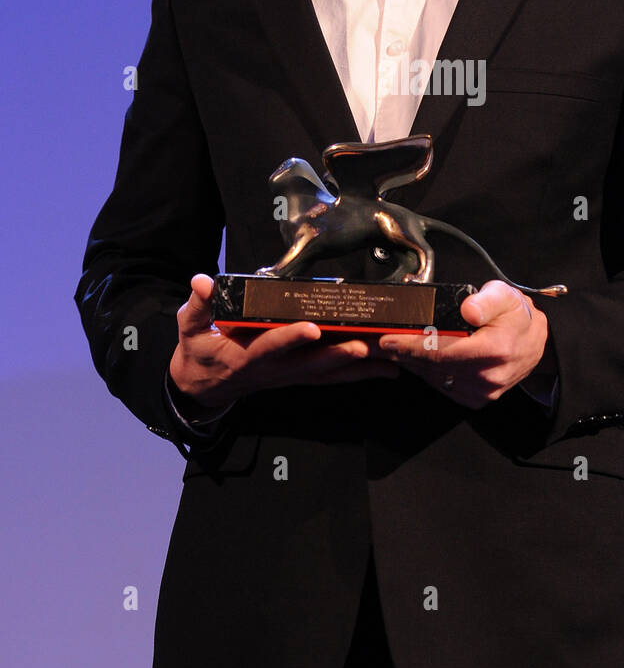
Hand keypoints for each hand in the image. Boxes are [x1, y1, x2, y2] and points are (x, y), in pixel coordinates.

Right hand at [168, 273, 399, 409]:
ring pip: (327, 373)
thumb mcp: (189, 328)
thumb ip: (197, 305)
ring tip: (389, 358)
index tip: (311, 328)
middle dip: (337, 356)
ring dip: (358, 367)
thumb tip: (201, 281)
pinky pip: (332, 377)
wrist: (203, 386)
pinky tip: (387, 368)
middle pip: (309, 364)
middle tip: (364, 346)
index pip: (270, 346)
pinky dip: (359, 374)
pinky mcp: (300, 377)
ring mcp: (288, 376)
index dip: (290, 338)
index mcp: (245, 356)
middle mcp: (273, 370)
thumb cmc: (199, 351)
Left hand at [375, 280, 550, 409]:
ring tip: (385, 349)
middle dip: (400, 353)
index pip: (443, 350)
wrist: (536, 343)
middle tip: (372, 343)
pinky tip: (410, 360)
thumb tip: (468, 311)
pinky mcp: (476, 399)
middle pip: (433, 366)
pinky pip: (442, 386)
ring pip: (434, 378)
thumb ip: (486, 301)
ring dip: (408, 364)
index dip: (411, 345)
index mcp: (495, 349)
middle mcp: (488, 376)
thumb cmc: (516, 316)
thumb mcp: (505, 296)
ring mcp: (483, 392)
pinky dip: (423, 373)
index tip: (386, 339)